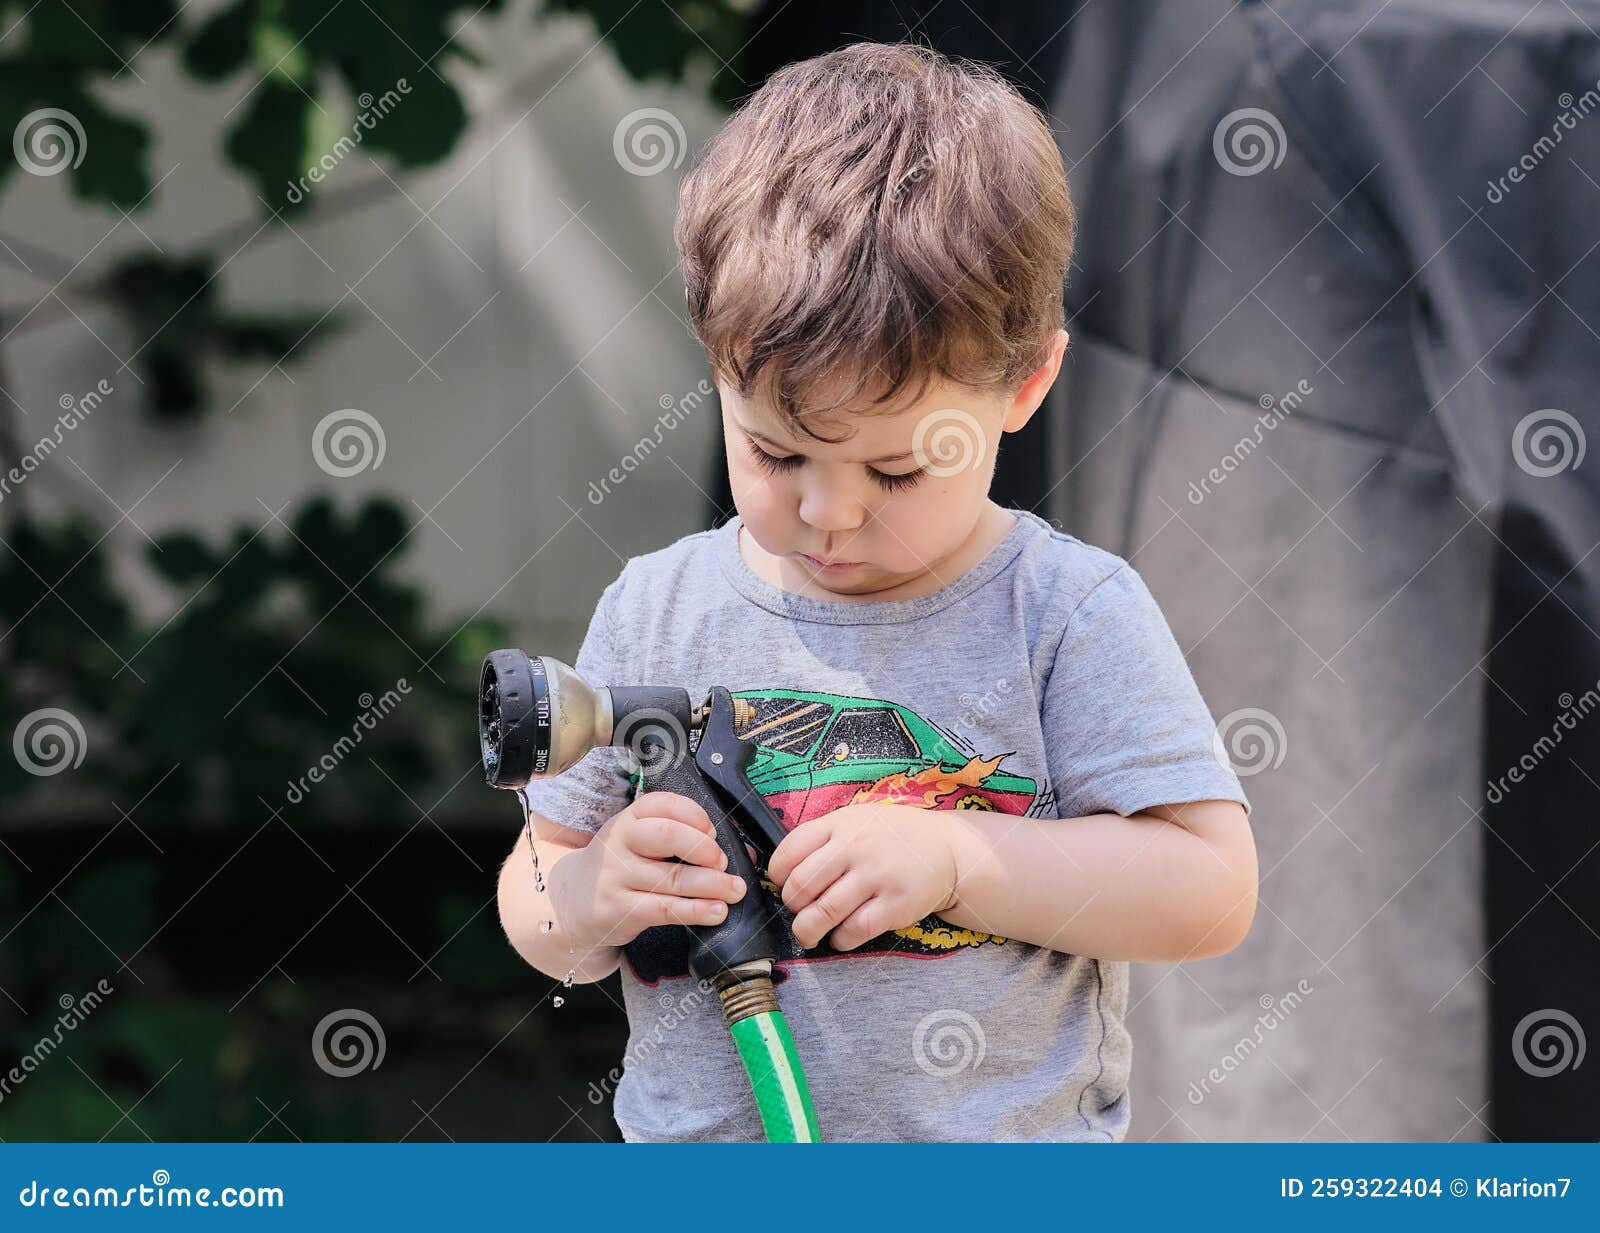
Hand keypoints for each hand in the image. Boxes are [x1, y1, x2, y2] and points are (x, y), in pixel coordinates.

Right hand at [553, 791, 747, 947]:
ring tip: (735, 890)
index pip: (664, 804)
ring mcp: (617, 877)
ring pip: (672, 878)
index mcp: (629, 818)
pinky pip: (665, 910)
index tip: (713, 833)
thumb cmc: (622, 865)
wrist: (574, 901)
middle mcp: (620, 842)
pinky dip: (696, 910)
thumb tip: (738, 850)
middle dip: (704, 849)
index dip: (696, 816)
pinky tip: (716, 911)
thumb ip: (677, 837)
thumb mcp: (638, 840)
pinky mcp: (619, 909)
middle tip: (722, 863)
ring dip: (712, 885)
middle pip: (668, 836)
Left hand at [767, 803, 960, 950]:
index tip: (786, 885)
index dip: (778, 877)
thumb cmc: (891, 838)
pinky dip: (840, 940)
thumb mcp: (855, 821)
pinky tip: (843, 934)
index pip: (787, 853)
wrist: (948, 849)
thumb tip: (780, 871)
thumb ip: (821, 839)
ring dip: (807, 931)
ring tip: (810, 933)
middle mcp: (855, 848)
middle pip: (800, 887)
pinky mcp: (895, 905)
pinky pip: (853, 931)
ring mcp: (876, 876)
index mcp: (839, 824)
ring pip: (821, 914)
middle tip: (800, 911)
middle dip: (792, 907)